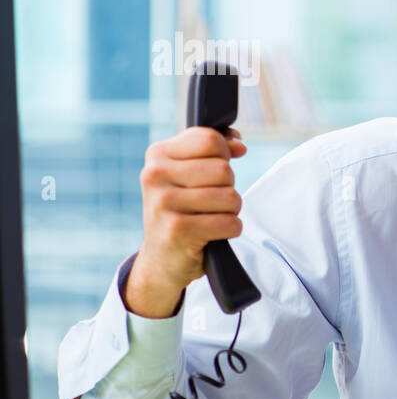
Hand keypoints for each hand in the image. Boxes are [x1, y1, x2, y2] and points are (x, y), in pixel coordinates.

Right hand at [126, 126, 246, 317]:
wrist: (161, 258)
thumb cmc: (182, 210)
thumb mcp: (190, 173)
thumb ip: (215, 149)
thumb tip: (239, 144)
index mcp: (158, 154)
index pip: (211, 139)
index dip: (223, 156)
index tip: (212, 173)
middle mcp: (155, 175)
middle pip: (224, 169)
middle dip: (228, 188)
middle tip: (209, 203)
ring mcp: (164, 203)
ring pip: (230, 196)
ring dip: (231, 211)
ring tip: (210, 218)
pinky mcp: (178, 230)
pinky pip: (230, 223)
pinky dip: (230, 230)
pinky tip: (212, 234)